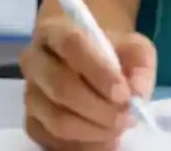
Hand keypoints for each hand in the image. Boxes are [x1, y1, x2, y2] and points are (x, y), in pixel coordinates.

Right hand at [19, 16, 156, 149]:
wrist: (92, 66)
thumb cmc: (112, 54)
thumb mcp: (134, 48)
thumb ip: (140, 65)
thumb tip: (136, 93)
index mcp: (55, 30)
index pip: (71, 44)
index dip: (98, 71)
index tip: (123, 93)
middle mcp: (34, 60)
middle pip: (60, 86)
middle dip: (98, 108)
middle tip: (126, 117)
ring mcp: (29, 93)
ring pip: (57, 119)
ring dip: (93, 130)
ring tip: (118, 128)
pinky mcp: (31, 122)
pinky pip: (53, 141)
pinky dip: (83, 146)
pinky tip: (105, 140)